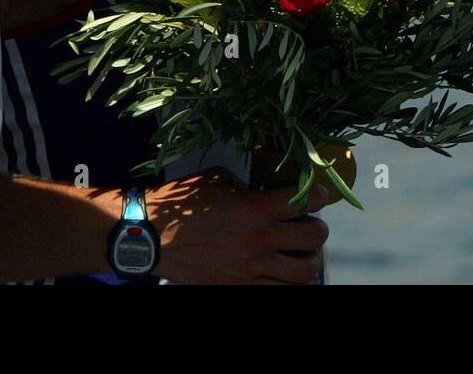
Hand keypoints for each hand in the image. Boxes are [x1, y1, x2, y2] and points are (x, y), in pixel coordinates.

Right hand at [148, 167, 328, 284]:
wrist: (152, 236)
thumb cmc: (182, 203)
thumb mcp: (218, 180)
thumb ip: (248, 186)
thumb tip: (267, 190)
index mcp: (255, 209)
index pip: (305, 201)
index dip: (320, 196)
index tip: (320, 195)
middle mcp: (259, 240)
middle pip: (313, 238)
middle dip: (318, 229)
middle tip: (310, 224)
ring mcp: (251, 269)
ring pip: (303, 272)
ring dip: (309, 260)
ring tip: (302, 253)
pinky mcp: (239, 288)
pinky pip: (279, 292)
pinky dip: (289, 283)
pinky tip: (285, 274)